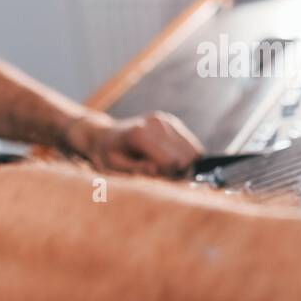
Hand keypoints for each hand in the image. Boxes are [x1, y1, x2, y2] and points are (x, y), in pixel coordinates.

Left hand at [63, 110, 202, 176]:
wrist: (105, 136)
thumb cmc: (107, 156)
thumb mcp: (113, 168)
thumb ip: (135, 170)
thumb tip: (156, 169)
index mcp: (140, 134)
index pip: (172, 161)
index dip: (166, 177)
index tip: (153, 179)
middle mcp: (156, 123)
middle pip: (187, 157)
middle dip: (178, 172)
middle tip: (160, 175)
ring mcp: (166, 120)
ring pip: (195, 151)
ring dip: (185, 165)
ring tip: (165, 168)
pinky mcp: (172, 122)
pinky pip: (193, 146)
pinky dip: (185, 157)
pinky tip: (168, 158)